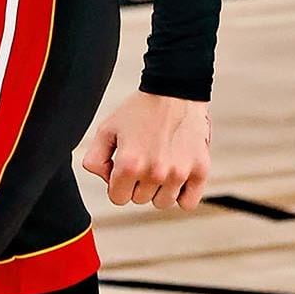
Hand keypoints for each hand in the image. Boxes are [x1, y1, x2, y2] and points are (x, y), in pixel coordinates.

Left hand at [81, 91, 210, 209]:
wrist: (174, 90)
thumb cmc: (140, 109)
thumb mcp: (107, 129)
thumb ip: (95, 159)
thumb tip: (105, 180)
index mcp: (130, 164)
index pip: (118, 198)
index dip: (118, 183)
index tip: (125, 167)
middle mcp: (155, 172)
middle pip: (140, 200)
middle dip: (138, 183)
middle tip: (144, 158)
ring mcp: (179, 173)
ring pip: (163, 202)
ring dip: (159, 188)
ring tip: (160, 163)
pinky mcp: (200, 170)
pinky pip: (188, 203)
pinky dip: (182, 194)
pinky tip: (177, 175)